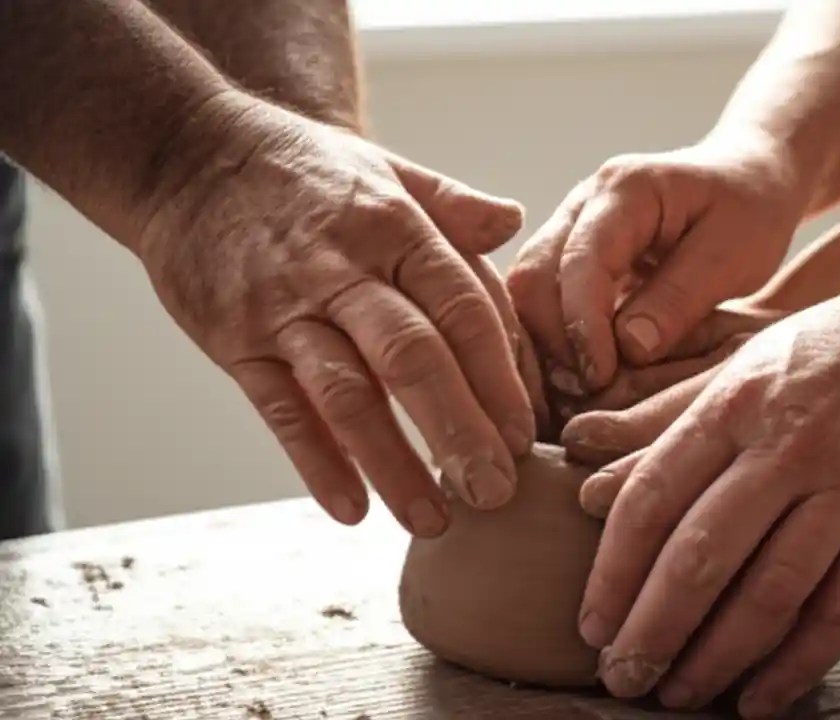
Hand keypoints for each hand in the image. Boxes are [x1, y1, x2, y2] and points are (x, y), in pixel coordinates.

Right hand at [136, 91, 534, 536]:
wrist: (193, 158)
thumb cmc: (311, 175)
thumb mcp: (389, 171)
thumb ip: (454, 206)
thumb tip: (515, 220)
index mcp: (397, 229)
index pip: (461, 308)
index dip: (498, 375)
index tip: (525, 435)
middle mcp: (344, 271)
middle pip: (412, 357)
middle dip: (459, 430)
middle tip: (496, 492)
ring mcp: (286, 309)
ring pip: (347, 394)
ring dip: (393, 464)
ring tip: (434, 521)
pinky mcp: (235, 341)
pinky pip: (280, 409)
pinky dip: (316, 461)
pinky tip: (351, 509)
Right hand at [507, 132, 806, 395]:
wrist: (750, 177)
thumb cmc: (752, 210)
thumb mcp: (735, 254)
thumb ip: (680, 298)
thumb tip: (627, 348)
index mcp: (626, 190)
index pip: (580, 261)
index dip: (582, 325)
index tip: (599, 377)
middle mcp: (584, 203)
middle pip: (534, 275)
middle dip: (554, 339)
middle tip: (590, 392)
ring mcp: (573, 228)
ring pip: (529, 290)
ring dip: (548, 343)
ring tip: (585, 389)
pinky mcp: (575, 256)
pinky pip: (546, 299)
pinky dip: (556, 338)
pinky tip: (583, 374)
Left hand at [575, 275, 839, 717]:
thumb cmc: (823, 352)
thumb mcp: (738, 365)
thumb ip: (662, 420)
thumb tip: (581, 462)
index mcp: (736, 403)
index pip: (654, 498)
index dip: (613, 571)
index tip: (592, 625)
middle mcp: (790, 445)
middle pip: (704, 555)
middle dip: (653, 630)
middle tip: (622, 677)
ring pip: (772, 592)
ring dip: (717, 657)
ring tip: (677, 695)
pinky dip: (798, 664)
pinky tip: (759, 699)